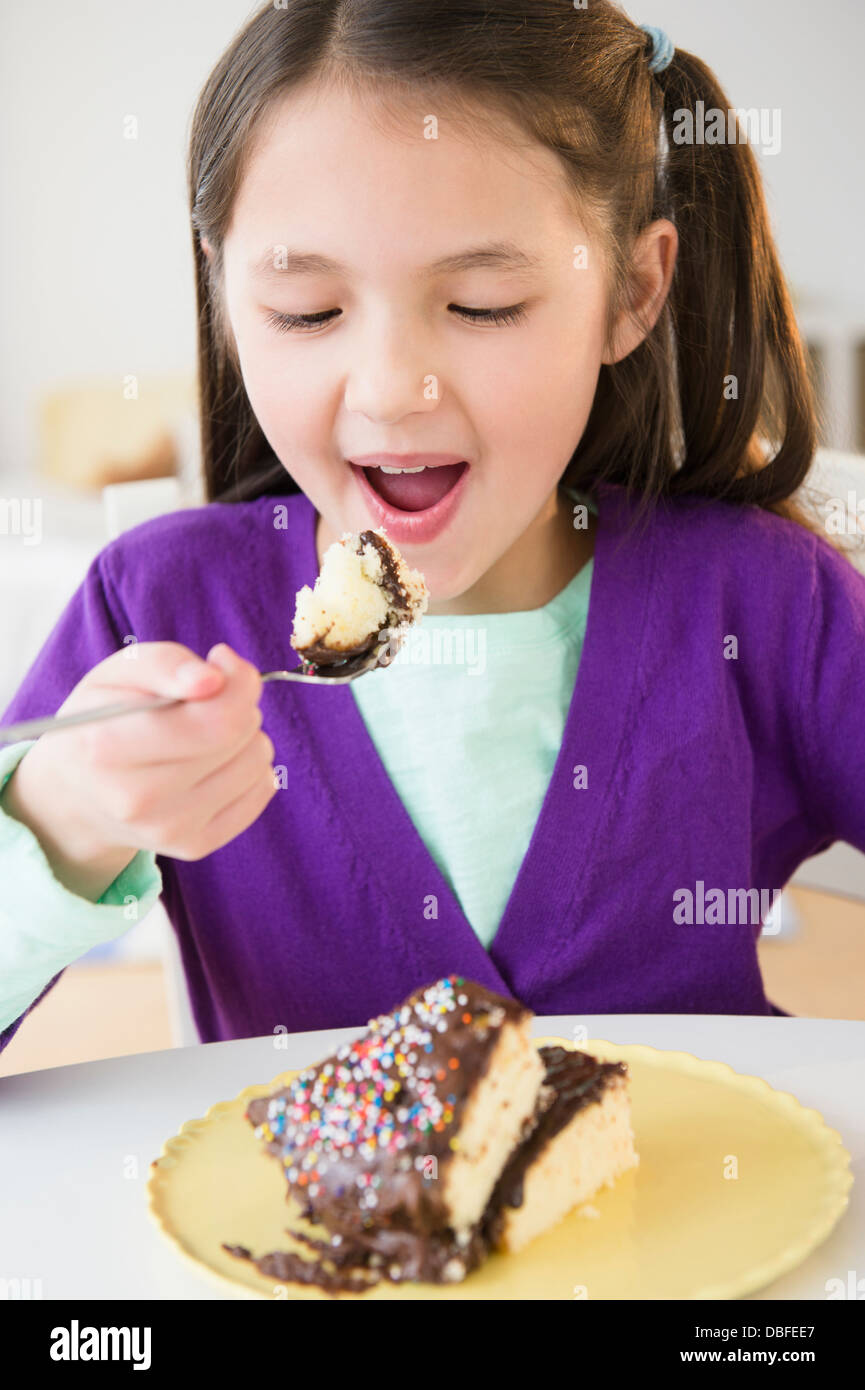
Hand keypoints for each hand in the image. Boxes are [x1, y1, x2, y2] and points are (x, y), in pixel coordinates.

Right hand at [2, 642, 276, 898]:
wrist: (78, 795)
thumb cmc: (103, 721)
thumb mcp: (117, 674)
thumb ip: (166, 663)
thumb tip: (214, 678)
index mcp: (108, 746)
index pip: (213, 720)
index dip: (236, 683)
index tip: (222, 665)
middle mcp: (137, 798)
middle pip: (239, 736)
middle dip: (238, 703)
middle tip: (209, 699)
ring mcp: (169, 828)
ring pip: (257, 761)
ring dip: (246, 735)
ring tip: (207, 733)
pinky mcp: (195, 846)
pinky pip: (262, 790)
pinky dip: (250, 766)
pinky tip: (216, 761)